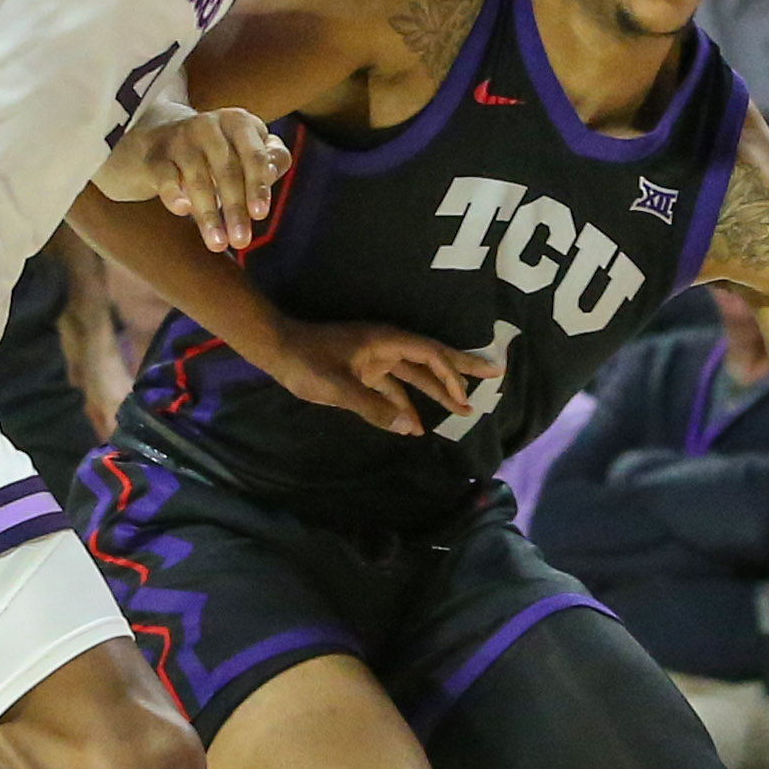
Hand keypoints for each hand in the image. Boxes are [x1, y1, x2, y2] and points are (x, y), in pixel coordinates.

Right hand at [119, 107, 289, 253]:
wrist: (160, 142)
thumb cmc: (218, 153)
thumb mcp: (247, 150)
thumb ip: (271, 160)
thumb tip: (272, 173)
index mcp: (238, 122)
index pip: (254, 156)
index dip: (258, 186)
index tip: (260, 215)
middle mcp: (209, 125)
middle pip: (227, 171)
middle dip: (235, 209)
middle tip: (241, 241)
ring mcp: (180, 139)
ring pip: (198, 180)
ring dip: (209, 215)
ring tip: (218, 244)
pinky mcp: (155, 156)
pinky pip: (165, 178)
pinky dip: (174, 194)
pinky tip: (182, 210)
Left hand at [259, 316, 498, 435]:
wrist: (277, 348)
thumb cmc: (306, 361)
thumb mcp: (338, 387)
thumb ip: (373, 407)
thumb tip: (409, 427)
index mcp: (386, 341)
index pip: (430, 354)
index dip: (455, 370)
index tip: (475, 386)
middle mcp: (387, 347)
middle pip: (431, 360)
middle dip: (459, 373)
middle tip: (492, 381)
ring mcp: (375, 359)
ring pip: (414, 376)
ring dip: (436, 393)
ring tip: (462, 411)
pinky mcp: (363, 372)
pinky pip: (393, 388)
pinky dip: (406, 405)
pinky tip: (415, 426)